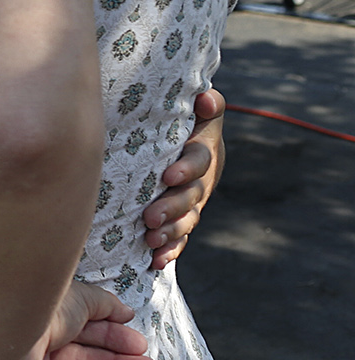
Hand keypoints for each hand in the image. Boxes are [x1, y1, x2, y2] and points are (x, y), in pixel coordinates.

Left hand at [144, 88, 224, 268]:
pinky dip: (170, 250)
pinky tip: (156, 261)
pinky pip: (180, 238)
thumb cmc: (183, 121)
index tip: (169, 176)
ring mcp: (192, 202)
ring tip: (151, 240)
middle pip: (192, 196)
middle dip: (172, 207)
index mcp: (203, 151)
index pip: (200, 159)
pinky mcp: (181, 219)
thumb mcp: (197, 110)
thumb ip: (208, 103)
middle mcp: (201, 180)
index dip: (187, 169)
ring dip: (170, 232)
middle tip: (150, 217)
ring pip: (186, 220)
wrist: (179, 142)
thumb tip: (205, 98)